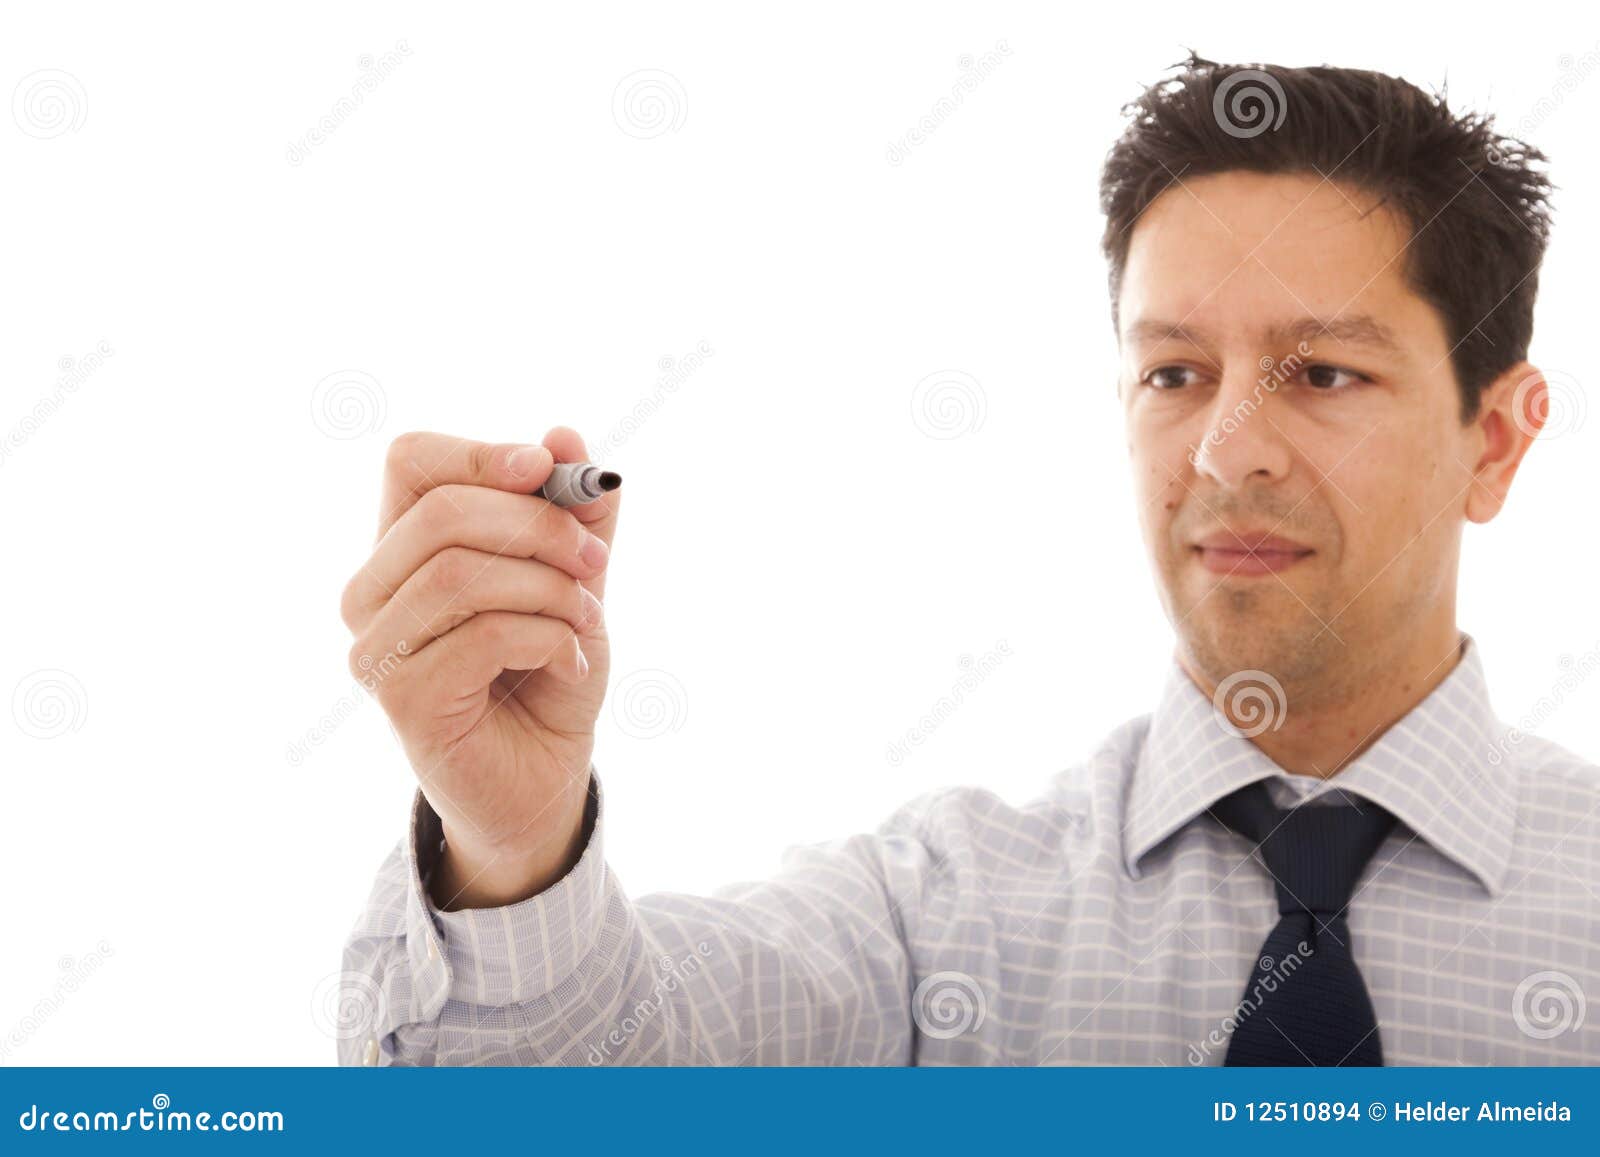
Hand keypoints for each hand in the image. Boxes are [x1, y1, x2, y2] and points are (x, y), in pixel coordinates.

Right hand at [340, 426, 619, 906]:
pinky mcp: (404, 701)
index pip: (411, 462)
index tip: (548, 469)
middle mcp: (371, 595)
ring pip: (463, 573)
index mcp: (401, 549)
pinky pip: (486, 635)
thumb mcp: (573, 582)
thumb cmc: (545, 674)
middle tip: (595, 565)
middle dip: (539, 527)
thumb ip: (574, 515)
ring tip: (584, 622)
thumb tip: (566, 435)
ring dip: (550, 590)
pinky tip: (570, 663)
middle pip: (441, 513)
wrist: (541, 780)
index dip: (482, 453)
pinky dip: (550, 639)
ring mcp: (378, 650)